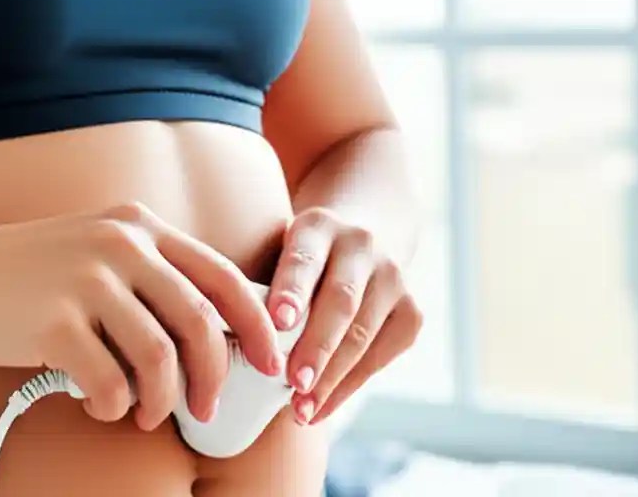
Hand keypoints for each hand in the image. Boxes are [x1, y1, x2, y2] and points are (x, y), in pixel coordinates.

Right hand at [0, 201, 282, 431]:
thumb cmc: (23, 273)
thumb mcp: (95, 250)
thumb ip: (149, 277)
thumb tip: (211, 336)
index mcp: (138, 226)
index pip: (221, 274)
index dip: (255, 323)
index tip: (270, 360)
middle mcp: (119, 245)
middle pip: (198, 320)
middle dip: (214, 375)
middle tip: (208, 408)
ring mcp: (85, 281)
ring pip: (158, 357)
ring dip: (161, 399)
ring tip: (146, 413)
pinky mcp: (52, 322)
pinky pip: (108, 381)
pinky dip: (112, 404)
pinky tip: (98, 402)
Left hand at [266, 206, 421, 424]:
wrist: (365, 239)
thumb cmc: (300, 262)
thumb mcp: (278, 252)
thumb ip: (260, 287)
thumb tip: (225, 346)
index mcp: (318, 225)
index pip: (305, 258)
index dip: (292, 289)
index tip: (278, 321)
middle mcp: (361, 244)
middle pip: (340, 300)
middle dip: (316, 345)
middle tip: (292, 382)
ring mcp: (393, 276)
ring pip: (363, 333)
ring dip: (331, 377)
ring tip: (301, 410)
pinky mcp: (412, 310)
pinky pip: (381, 356)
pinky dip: (348, 387)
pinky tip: (321, 408)